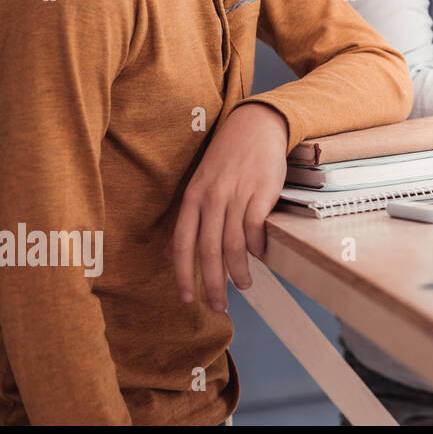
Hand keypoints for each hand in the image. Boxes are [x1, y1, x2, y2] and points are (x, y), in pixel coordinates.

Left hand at [167, 102, 288, 312]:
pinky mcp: (262, 192)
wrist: (256, 126)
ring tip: (243, 286)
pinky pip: (256, 227)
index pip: (183, 244)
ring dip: (238, 271)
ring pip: (233, 244)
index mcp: (193, 198)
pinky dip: (257, 247)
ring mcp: (238, 194)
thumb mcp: (200, 186)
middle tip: (218, 306)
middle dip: (212, 283)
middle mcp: (212, 198)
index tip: (187, 299)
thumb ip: (187, 221)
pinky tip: (259, 255)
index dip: (183, 275)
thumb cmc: (227, 159)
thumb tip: (170, 255)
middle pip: (208, 250)